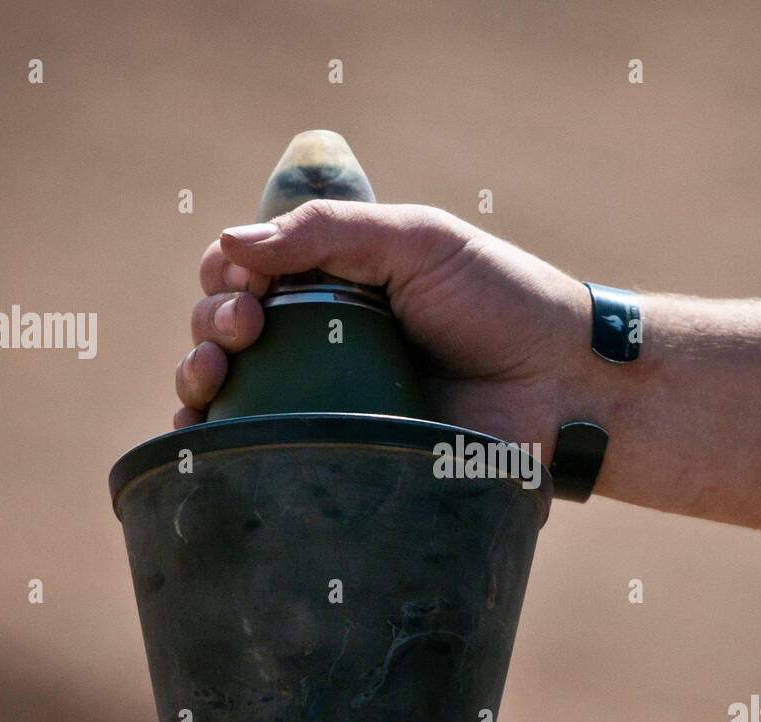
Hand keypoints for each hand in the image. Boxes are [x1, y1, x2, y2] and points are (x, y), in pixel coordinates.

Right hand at [176, 199, 592, 457]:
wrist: (563, 387)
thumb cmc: (502, 302)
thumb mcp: (418, 240)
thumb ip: (328, 231)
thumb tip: (230, 242)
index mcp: (340, 278)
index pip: (250, 269)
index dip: (226, 272)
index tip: (244, 283)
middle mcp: (325, 336)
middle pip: (227, 327)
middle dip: (210, 322)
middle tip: (241, 327)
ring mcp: (331, 398)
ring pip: (233, 390)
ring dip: (197, 376)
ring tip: (210, 376)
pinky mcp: (345, 451)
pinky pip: (268, 449)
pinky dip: (220, 443)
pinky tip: (203, 436)